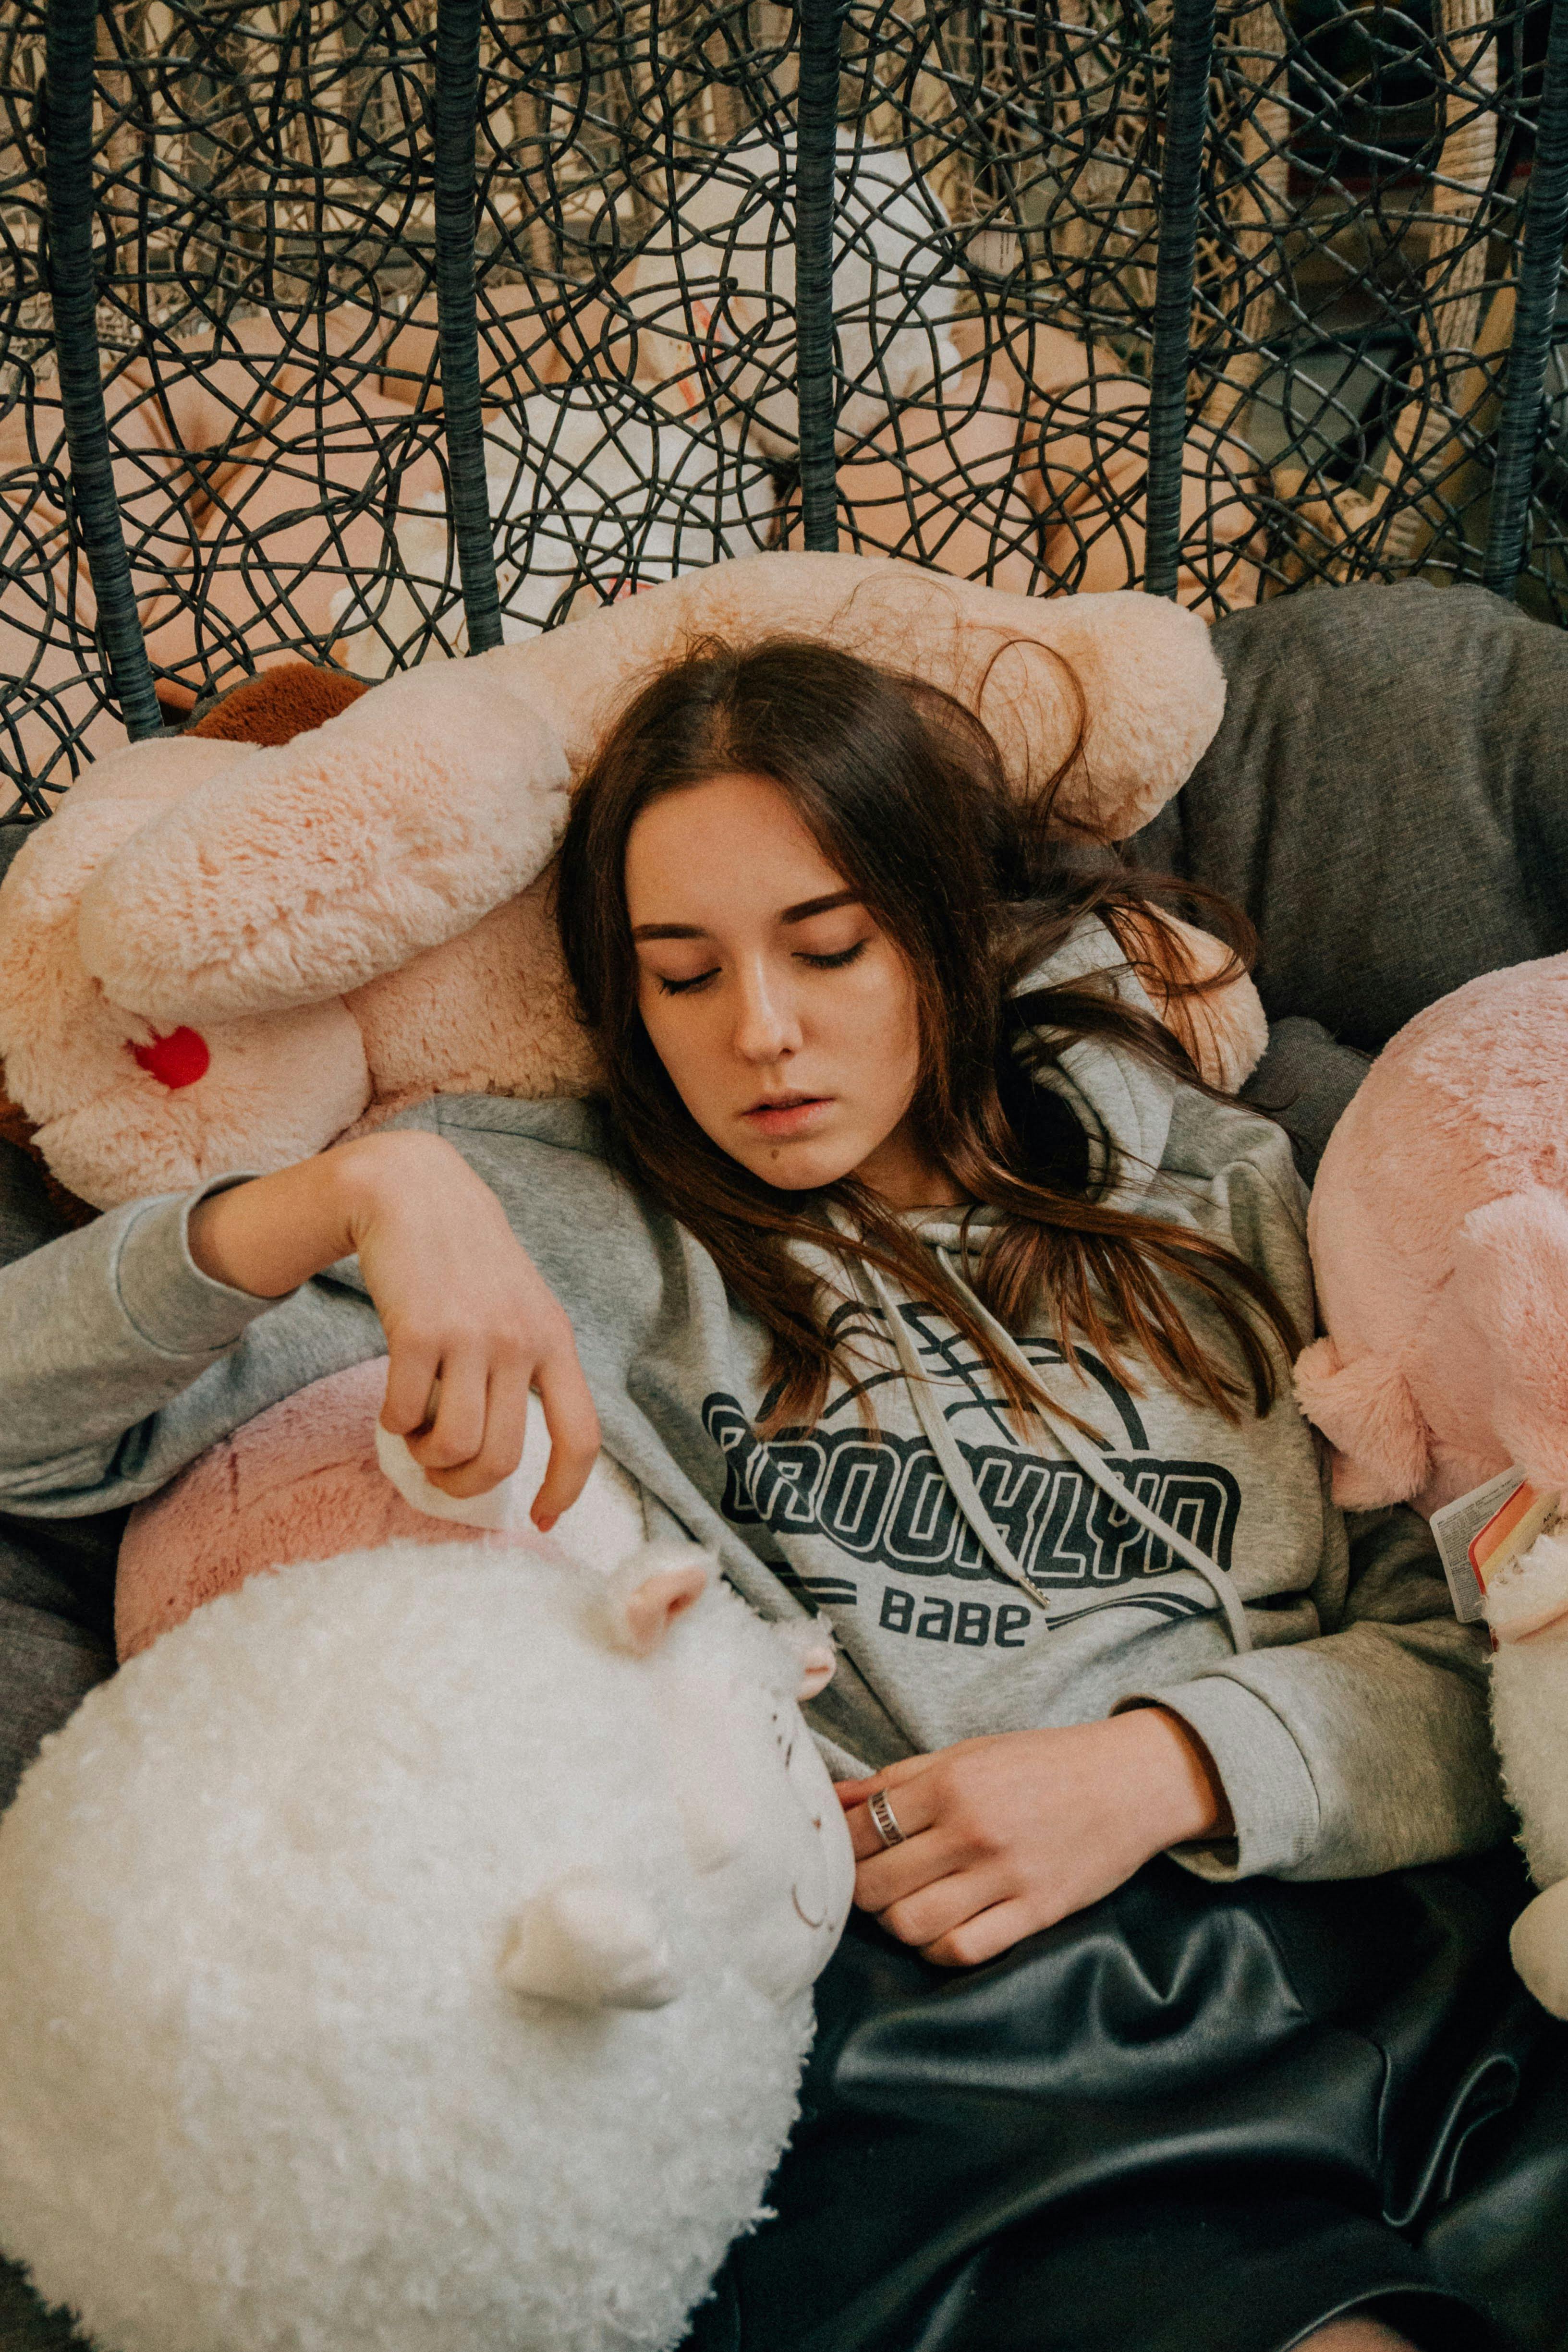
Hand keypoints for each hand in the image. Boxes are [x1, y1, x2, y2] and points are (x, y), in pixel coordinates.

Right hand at [187, 1132, 599, 1519]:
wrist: (416, 1192)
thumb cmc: (467, 1262)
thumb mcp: (521, 1306)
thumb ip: (527, 1366)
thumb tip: (509, 1448)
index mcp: (555, 1341)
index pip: (582, 1436)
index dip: (565, 1489)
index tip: (540, 1518)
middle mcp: (520, 1341)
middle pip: (503, 1457)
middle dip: (467, 1485)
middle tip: (444, 1475)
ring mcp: (471, 1336)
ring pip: (454, 1446)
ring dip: (427, 1459)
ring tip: (417, 1436)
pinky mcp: (418, 1331)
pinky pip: (405, 1415)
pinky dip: (394, 1426)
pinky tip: (392, 1407)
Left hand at [835, 1709, 1230, 1967]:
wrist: (1131, 1780)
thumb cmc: (1043, 1763)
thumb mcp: (967, 1754)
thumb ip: (897, 1779)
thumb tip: (833, 1797)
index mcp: (950, 1783)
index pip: (861, 1831)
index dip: (840, 1848)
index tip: (844, 1852)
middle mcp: (972, 1830)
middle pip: (877, 1885)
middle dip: (862, 1891)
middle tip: (873, 1884)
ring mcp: (1006, 1876)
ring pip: (912, 1925)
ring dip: (896, 1924)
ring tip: (905, 1906)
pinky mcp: (1037, 1912)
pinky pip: (964, 1950)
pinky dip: (938, 1950)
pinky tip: (940, 1932)